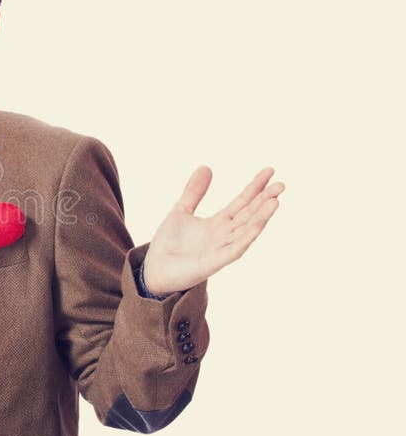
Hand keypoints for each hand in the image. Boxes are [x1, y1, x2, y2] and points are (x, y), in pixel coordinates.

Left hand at [142, 167, 283, 294]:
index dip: (255, 187)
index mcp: (218, 223)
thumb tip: (207, 166)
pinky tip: (256, 226)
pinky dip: (245, 237)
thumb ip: (194, 192)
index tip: (270, 171)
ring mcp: (221, 249)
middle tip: (281, 185)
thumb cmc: (168, 244)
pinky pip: (234, 249)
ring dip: (261, 217)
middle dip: (264, 200)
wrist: (154, 269)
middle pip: (249, 214)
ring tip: (275, 201)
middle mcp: (224, 235)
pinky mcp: (214, 262)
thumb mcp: (181, 211)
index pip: (242, 202)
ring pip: (246, 230)